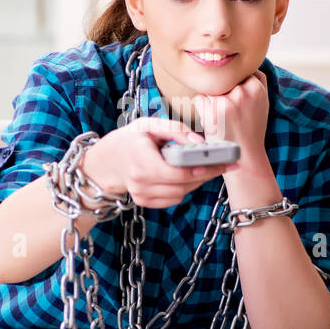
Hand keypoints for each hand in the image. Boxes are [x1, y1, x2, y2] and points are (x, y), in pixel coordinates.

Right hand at [80, 117, 240, 208]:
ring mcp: (141, 196)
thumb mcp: (148, 125)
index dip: (202, 169)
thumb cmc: (128, 140)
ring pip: (181, 193)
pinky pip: (173, 199)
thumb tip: (199, 142)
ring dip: (196, 181)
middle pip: (183, 184)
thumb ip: (174, 130)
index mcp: (141, 161)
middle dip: (206, 174)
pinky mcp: (144, 203)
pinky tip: (185, 175)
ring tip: (205, 167)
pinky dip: (183, 188)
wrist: (104, 162)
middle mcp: (140, 182)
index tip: (222, 162)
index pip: (177, 172)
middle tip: (225, 163)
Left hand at [192, 68, 268, 161]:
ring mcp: (227, 101)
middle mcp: (243, 91)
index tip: (236, 101)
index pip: (238, 72)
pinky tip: (212, 120)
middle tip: (230, 112)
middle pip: (223, 79)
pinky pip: (200, 99)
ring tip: (222, 117)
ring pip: (210, 88)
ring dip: (211, 99)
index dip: (234, 85)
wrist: (244, 155)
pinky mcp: (213, 111)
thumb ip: (257, 82)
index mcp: (257, 88)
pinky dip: (202, 108)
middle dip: (223, 91)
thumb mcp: (263, 102)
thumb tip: (246, 64)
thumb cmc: (251, 128)